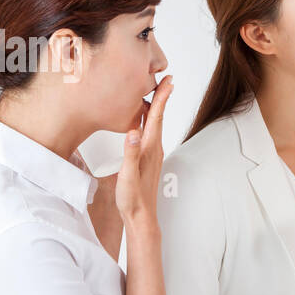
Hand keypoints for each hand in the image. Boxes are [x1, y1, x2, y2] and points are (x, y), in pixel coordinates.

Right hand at [115, 74, 173, 229]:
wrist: (141, 216)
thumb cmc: (133, 198)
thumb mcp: (127, 176)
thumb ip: (130, 154)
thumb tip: (133, 132)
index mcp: (149, 149)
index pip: (155, 117)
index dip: (161, 97)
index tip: (168, 80)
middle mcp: (154, 149)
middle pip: (158, 117)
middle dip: (161, 96)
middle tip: (163, 78)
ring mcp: (152, 154)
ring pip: (154, 124)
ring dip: (155, 107)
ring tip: (154, 92)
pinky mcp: (148, 159)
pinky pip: (149, 133)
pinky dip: (148, 120)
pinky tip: (142, 119)